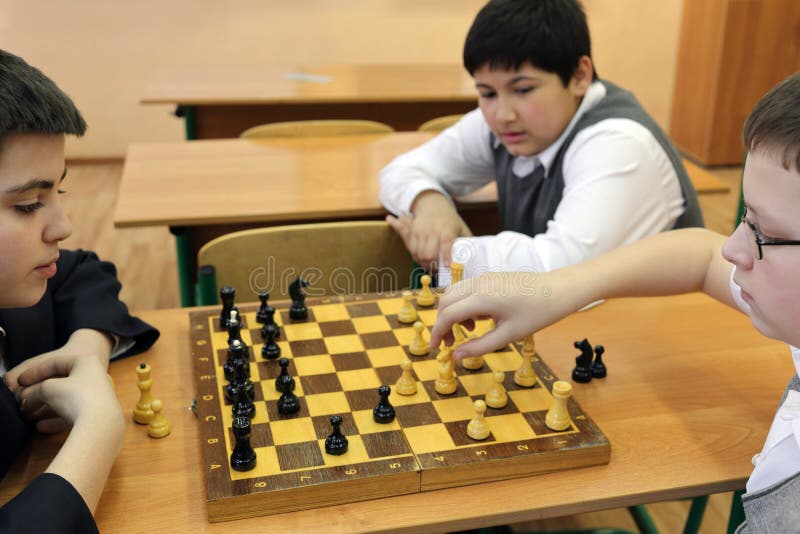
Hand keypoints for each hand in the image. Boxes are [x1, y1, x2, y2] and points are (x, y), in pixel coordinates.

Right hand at [3, 329, 112, 430]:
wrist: (101, 424)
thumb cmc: (75, 397)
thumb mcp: (48, 389)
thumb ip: (34, 392)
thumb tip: (27, 402)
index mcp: (86, 361)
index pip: (55, 362)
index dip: (34, 372)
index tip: (20, 382)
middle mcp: (94, 376)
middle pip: (61, 382)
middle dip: (39, 392)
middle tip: (24, 401)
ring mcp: (97, 396)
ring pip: (66, 400)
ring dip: (46, 407)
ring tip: (29, 415)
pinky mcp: (97, 414)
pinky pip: (73, 414)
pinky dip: (56, 419)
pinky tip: (41, 427)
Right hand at [386, 191, 471, 270]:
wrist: (432, 204)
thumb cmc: (449, 219)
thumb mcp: (461, 227)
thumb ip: (467, 241)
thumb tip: (473, 256)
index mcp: (448, 229)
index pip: (446, 242)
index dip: (446, 254)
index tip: (447, 265)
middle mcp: (434, 230)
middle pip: (429, 253)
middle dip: (432, 265)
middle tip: (436, 271)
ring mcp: (422, 231)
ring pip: (419, 253)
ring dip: (423, 263)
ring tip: (429, 267)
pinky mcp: (414, 232)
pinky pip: (412, 249)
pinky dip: (416, 257)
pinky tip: (422, 260)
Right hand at [429, 271, 580, 359]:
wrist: (559, 290)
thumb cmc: (537, 313)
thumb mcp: (508, 336)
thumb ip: (479, 346)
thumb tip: (456, 357)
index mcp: (481, 298)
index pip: (447, 315)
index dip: (438, 333)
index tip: (436, 349)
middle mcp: (478, 284)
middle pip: (445, 301)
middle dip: (442, 323)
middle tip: (450, 343)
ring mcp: (483, 278)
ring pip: (454, 293)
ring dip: (452, 312)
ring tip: (468, 331)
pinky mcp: (490, 277)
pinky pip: (466, 289)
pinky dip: (464, 304)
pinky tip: (479, 318)